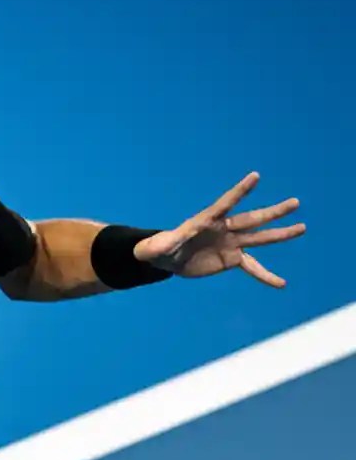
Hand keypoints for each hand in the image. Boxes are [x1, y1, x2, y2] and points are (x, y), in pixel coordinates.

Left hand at [134, 172, 304, 287]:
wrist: (167, 260)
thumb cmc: (159, 248)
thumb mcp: (158, 247)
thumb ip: (163, 245)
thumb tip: (158, 247)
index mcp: (206, 220)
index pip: (225, 203)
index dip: (240, 191)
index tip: (255, 176)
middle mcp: (223, 229)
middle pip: (252, 219)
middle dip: (273, 212)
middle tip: (295, 202)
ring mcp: (230, 243)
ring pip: (259, 238)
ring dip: (280, 234)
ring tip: (302, 228)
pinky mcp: (231, 259)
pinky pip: (253, 267)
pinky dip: (266, 276)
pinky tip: (281, 283)